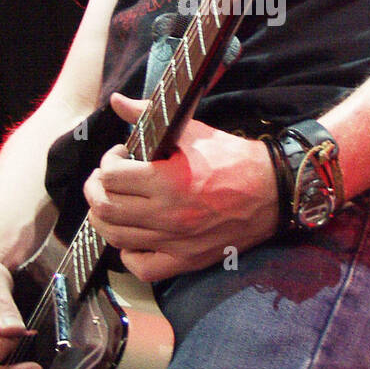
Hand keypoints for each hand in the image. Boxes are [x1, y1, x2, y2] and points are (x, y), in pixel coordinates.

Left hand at [84, 93, 279, 282]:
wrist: (273, 191)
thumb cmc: (232, 158)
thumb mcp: (192, 130)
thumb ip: (149, 114)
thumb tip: (117, 101)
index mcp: (168, 181)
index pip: (111, 176)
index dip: (108, 161)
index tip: (120, 155)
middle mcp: (167, 216)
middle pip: (105, 209)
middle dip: (97, 189)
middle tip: (107, 178)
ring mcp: (176, 242)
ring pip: (116, 238)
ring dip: (106, 218)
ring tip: (116, 202)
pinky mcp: (186, 260)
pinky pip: (142, 268)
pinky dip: (128, 253)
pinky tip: (133, 235)